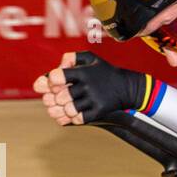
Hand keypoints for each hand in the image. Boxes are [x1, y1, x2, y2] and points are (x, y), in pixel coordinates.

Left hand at [32, 52, 146, 124]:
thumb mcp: (90, 58)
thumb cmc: (104, 72)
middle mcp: (88, 86)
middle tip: (55, 100)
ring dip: (62, 111)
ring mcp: (94, 100)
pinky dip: (72, 119)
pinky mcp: (99, 111)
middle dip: (54, 100)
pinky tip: (72, 114)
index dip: (50, 82)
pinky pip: (80, 119)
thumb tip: (58, 67)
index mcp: (83, 72)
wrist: (126, 87)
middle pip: (61, 97)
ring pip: (69, 110)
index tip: (53, 84)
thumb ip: (70, 57)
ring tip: (61, 108)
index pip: (57, 77)